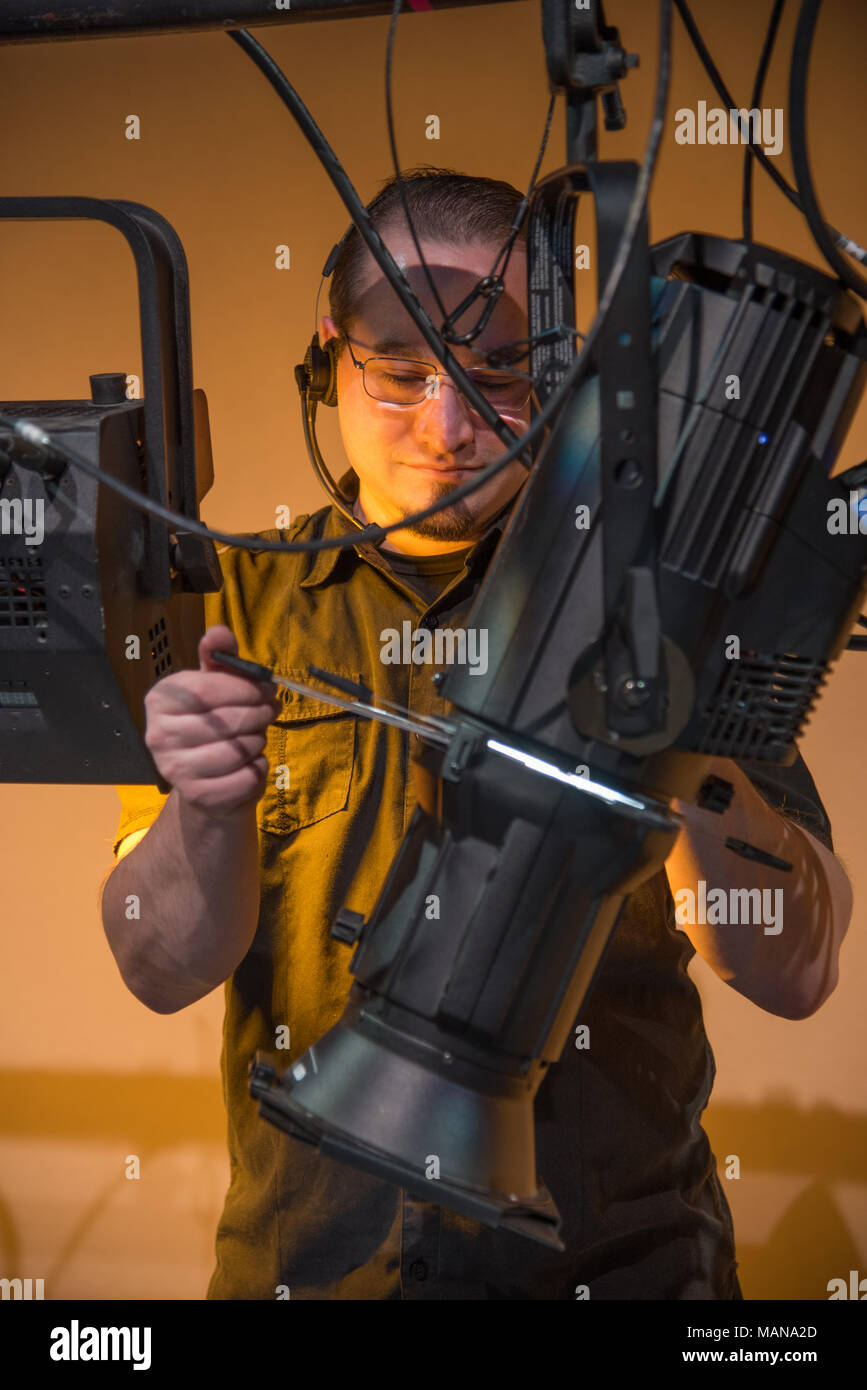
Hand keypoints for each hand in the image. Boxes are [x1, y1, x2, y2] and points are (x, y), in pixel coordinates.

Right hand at [143, 624, 280, 816]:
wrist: (205, 780)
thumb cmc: (212, 723)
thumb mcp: (214, 686)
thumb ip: (219, 658)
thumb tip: (219, 632)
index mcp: (159, 700)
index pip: (209, 689)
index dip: (247, 688)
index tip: (268, 689)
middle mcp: (158, 734)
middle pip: (228, 720)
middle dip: (260, 714)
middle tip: (270, 712)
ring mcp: (174, 768)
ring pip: (239, 749)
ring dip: (258, 742)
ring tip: (255, 738)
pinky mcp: (196, 795)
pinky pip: (246, 777)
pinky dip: (257, 769)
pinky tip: (249, 764)